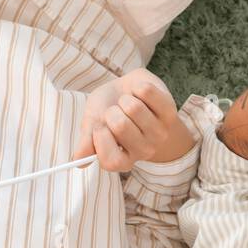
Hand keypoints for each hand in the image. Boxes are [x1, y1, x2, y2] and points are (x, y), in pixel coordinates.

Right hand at [72, 69, 193, 172]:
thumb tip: (77, 161)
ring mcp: (159, 133)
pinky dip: (137, 86)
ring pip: (134, 107)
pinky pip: (147, 92)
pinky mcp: (170, 112)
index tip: (98, 126)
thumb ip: (86, 142)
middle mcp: (143, 151)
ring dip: (125, 98)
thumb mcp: (91, 124)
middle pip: (120, 126)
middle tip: (116, 112)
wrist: (128, 91)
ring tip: (128, 103)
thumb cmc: (107, 110)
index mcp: (123, 160)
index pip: (110, 161)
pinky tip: (141, 95)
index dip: (100, 138)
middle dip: (111, 111)